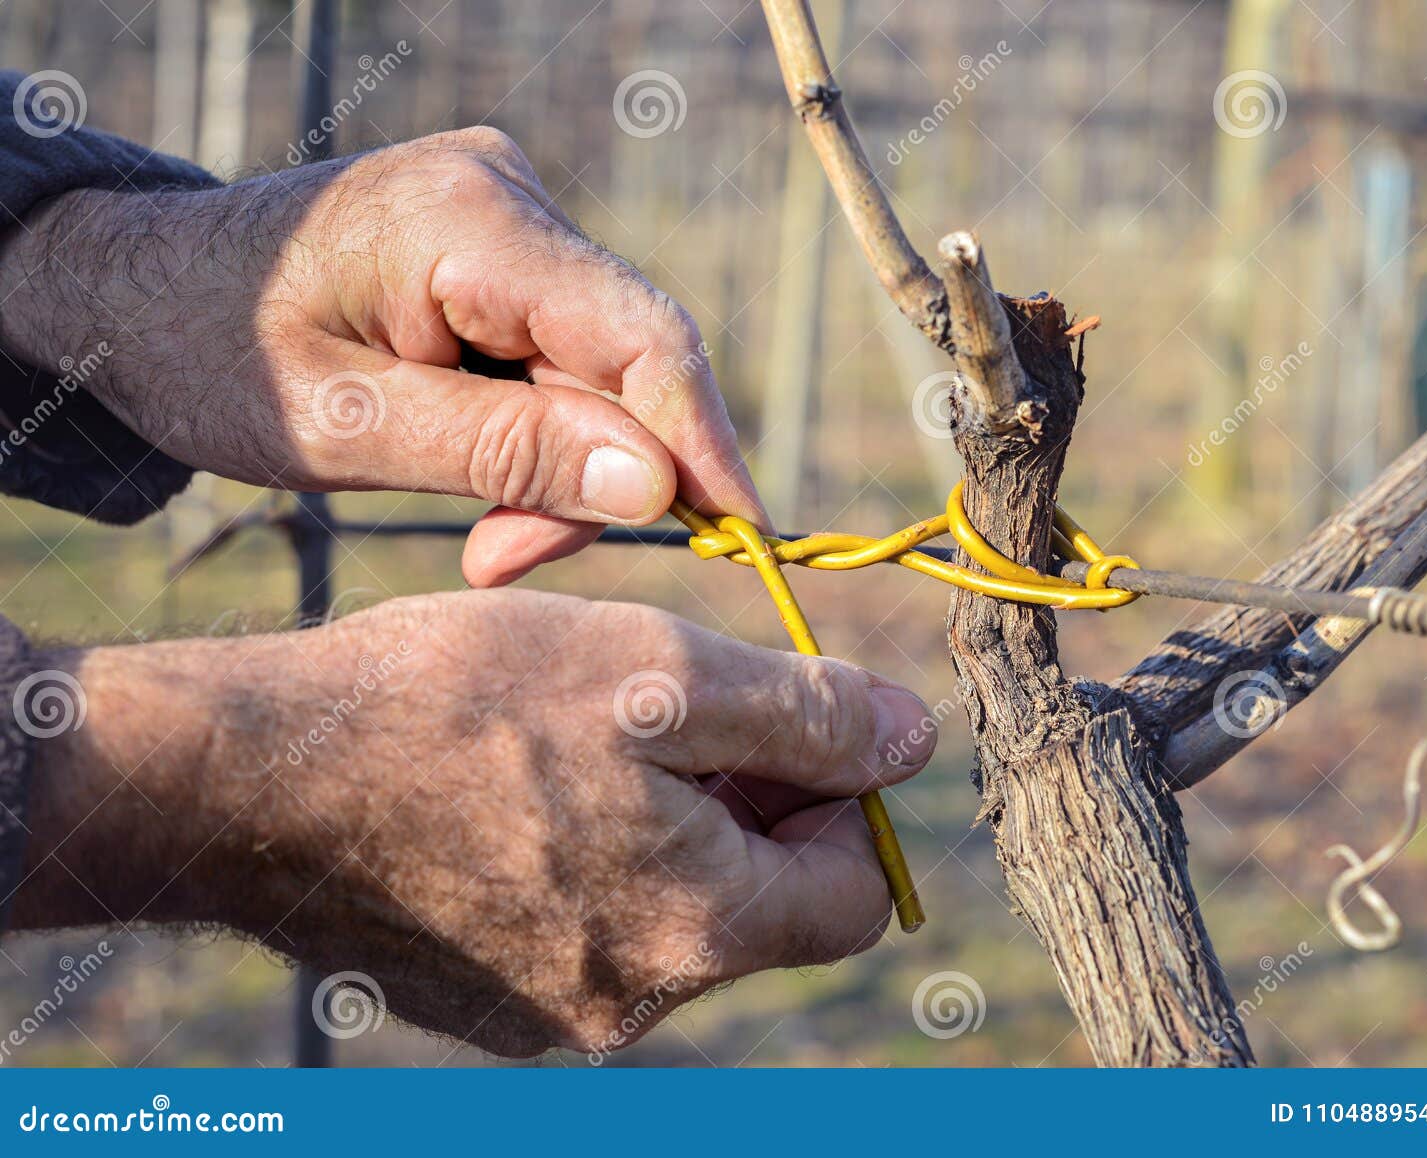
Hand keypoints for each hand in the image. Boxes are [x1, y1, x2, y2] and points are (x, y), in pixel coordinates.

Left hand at [0, 128, 763, 585]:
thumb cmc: (215, 355)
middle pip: (623, 360)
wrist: (135, 292)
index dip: (701, 442)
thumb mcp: (349, 429)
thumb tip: (660, 488)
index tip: (743, 538)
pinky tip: (480, 475)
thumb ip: (507, 454)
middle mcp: (507, 194)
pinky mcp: (499, 247)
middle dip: (595, 477)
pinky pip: (563, 354)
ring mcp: (507, 213)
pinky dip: (538, 433)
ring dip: (560, 467)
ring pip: (599, 368)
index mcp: (467, 218)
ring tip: (483, 539)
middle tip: (509, 560)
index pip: (640, 335)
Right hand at [10, 591, 937, 1055]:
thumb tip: (911, 741)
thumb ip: (808, 714)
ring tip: (586, 740)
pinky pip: (586, 933)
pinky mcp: (485, 1003)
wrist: (253, 778)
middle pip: (760, 909)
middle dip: (750, 808)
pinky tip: (521, 793)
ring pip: (671, 916)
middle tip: (681, 711)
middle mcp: (634, 1001)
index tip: (786, 730)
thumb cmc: (460, 703)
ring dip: (666, 830)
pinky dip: (588, 863)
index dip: (841, 803)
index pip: (854, 895)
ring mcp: (551, 1015)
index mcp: (700, 927)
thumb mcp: (663, 671)